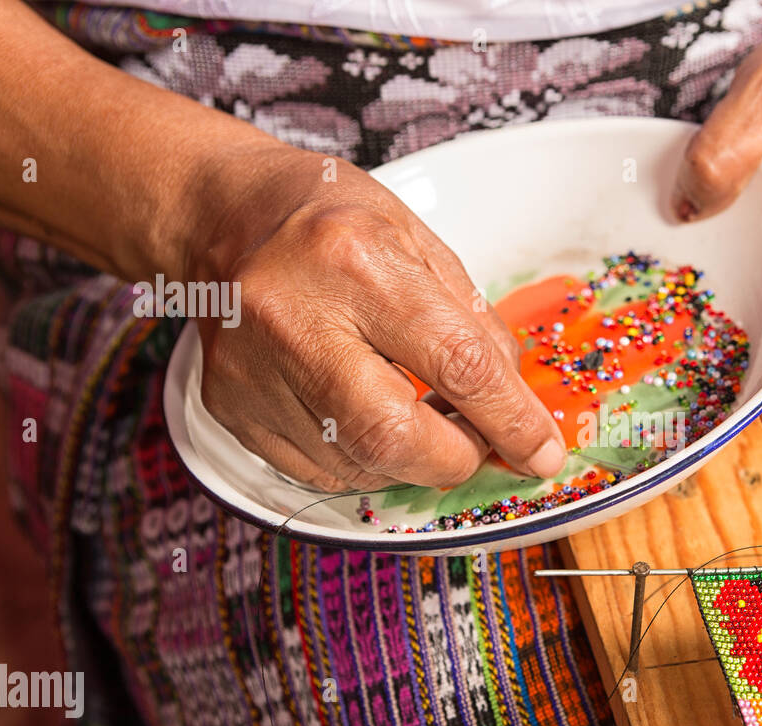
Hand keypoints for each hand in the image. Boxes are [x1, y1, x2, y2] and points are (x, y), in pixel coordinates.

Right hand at [187, 145, 566, 492]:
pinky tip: (367, 417)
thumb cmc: (328, 222)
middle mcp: (294, 318)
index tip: (540, 451)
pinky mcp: (231, 410)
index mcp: (355, 260)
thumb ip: (474, 327)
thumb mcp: (420, 243)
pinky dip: (364, 460)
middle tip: (475, 439)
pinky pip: (320, 472)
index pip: (456, 363)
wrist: (221, 216)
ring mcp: (253, 371)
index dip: (510, 420)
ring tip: (417, 413)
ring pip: (359, 466)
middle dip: (455, 456)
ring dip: (411, 459)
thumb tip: (516, 411)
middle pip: (393, 436)